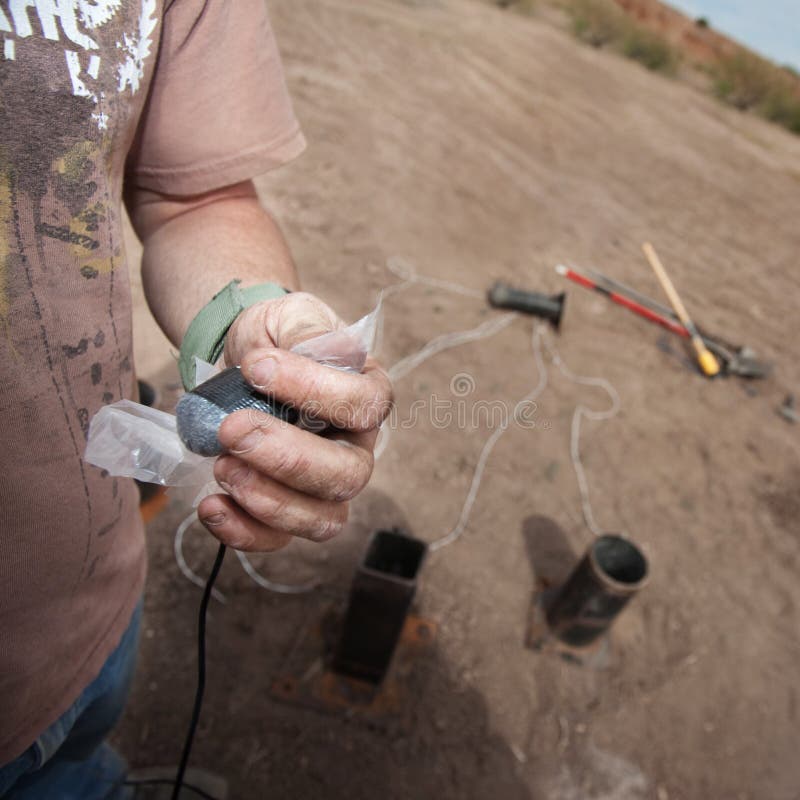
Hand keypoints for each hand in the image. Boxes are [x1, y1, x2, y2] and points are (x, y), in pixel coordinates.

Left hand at [196, 292, 391, 550]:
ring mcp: (324, 487)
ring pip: (322, 519)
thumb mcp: (290, 317)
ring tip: (220, 466)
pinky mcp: (286, 511)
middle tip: (231, 429)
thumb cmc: (276, 340)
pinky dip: (243, 531)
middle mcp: (355, 449)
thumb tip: (334, 352)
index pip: (363, 406)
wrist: (241, 365)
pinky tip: (211, 504)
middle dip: (287, 459)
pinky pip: (278, 540)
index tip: (254, 366)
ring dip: (269, 501)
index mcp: (366, 396)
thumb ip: (309, 329)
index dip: (314, 391)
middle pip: (348, 476)